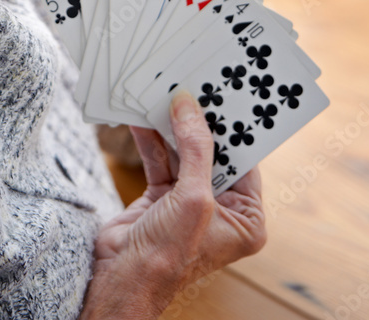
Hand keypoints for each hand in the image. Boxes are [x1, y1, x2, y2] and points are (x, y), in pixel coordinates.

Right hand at [80, 93, 265, 319]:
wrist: (122, 280)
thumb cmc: (169, 256)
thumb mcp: (194, 197)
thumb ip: (196, 148)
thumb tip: (190, 106)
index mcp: (245, 219)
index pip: (245, 163)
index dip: (235, 131)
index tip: (227, 98)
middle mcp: (220, 210)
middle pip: (213, 154)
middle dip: (200, 124)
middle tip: (195, 89)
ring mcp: (189, 202)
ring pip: (184, 153)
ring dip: (172, 128)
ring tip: (166, 95)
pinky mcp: (161, 197)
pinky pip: (160, 159)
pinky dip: (151, 140)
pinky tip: (143, 118)